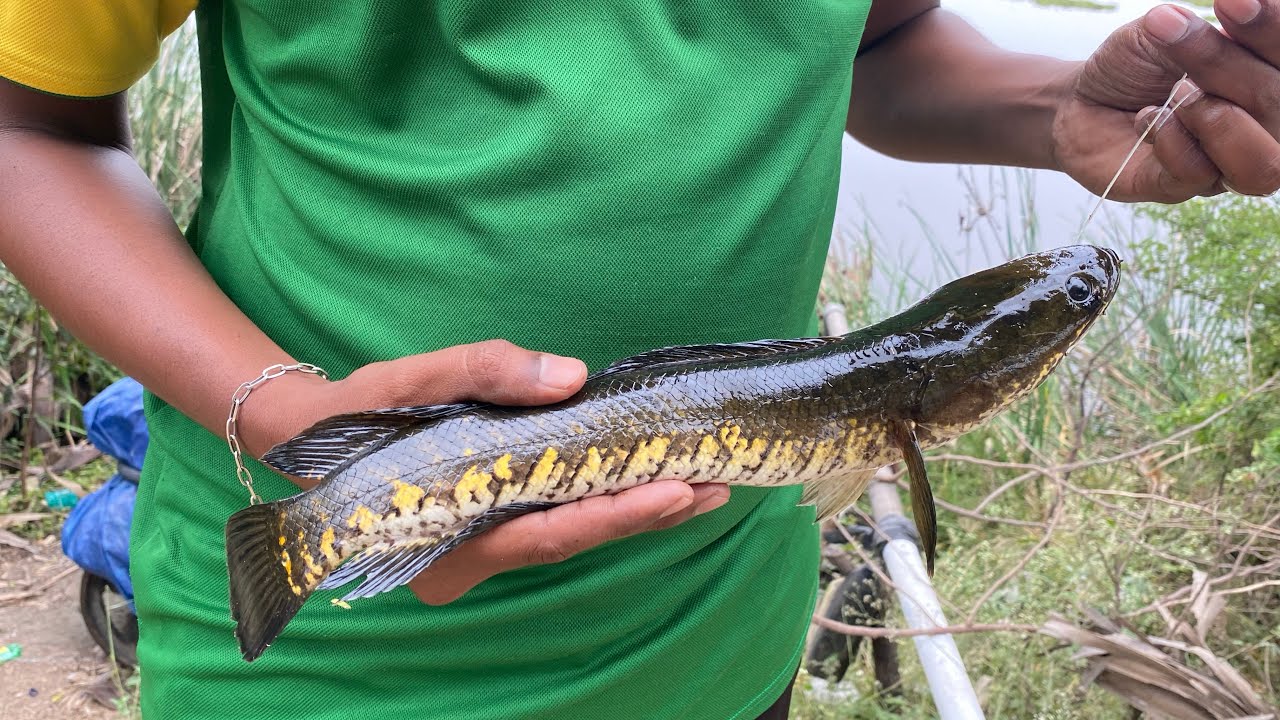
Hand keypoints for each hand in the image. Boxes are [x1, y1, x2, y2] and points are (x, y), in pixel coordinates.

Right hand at [237, 339, 730, 604]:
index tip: (673, 492)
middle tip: (716, 487)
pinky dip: (604, 502)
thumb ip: (482, 372)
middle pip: (568, 541)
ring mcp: (478, 549)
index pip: (540, 534)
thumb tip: (570, 376)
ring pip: (567, 536)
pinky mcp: (490, 528)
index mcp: (441, 535)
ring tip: (706, 487)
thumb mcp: (404, 380)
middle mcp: (464, 558)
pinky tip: (650, 481)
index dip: (610, 516)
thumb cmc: (354, 414)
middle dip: (643, 515)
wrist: (308, 438)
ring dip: (635, 511)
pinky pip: (555, 521)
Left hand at [1052, 1, 1279, 201]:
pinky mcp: (1179, 188)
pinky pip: (1198, 173)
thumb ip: (1203, 30)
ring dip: (1215, 118)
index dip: (1270, 29)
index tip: (1230, 4)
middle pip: (1279, 104)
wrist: (1079, 101)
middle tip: (1176, 38)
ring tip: (1175, 94)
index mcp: (1266, 78)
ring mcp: (1223, 164)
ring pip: (1261, 161)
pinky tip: (1146, 118)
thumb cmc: (1134, 65)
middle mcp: (1260, 127)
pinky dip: (1171, 139)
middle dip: (1227, 66)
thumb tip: (1236, 3)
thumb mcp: (1165, 30)